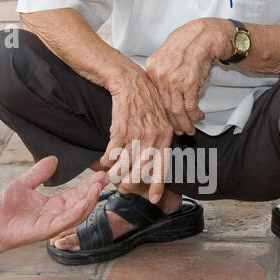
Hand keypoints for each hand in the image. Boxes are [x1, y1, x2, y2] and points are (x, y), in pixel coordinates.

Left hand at [0, 157, 107, 255]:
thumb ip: (39, 173)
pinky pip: (66, 221)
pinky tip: (85, 201)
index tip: (100, 174)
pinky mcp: (47, 230)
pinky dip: (77, 211)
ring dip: (89, 200)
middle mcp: (57, 215)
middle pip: (82, 203)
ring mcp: (53, 224)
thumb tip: (53, 159)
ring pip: (78, 213)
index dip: (89, 185)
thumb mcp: (24, 184)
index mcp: (54, 205)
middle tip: (105, 177)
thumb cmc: (5, 208)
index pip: (77, 195)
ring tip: (98, 187)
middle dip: (94, 191)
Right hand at [99, 70, 174, 204]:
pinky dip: (107, 160)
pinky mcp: (120, 129)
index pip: (163, 165)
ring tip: (112, 178)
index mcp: (165, 135)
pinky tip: (105, 161)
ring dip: (117, 173)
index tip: (153, 199)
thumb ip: (166, 131)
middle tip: (124, 189)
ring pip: (126, 164)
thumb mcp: (162, 114)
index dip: (157, 184)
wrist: (129, 80)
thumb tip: (174, 141)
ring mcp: (136, 134)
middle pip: (142, 169)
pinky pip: (113, 152)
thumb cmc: (145, 97)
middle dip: (131, 182)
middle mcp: (153, 136)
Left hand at [143, 18, 227, 134]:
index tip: (167, 121)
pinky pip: (191, 106)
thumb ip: (161, 72)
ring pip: (177, 110)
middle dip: (174, 122)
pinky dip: (195, 115)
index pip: (155, 97)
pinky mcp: (189, 84)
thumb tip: (162, 91)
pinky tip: (199, 117)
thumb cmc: (188, 43)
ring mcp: (174, 80)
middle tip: (179, 131)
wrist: (205, 35)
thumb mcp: (166, 54)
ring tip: (190, 129)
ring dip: (185, 122)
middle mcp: (160, 75)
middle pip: (165, 106)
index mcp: (152, 68)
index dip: (161, 112)